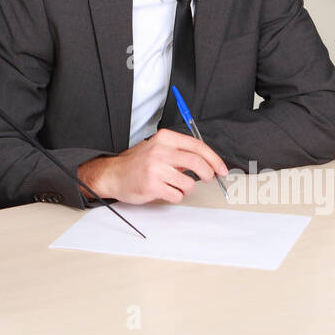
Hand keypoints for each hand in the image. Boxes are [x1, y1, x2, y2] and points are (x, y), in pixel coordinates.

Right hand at [77, 129, 227, 204]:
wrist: (113, 174)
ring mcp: (156, 168)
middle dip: (208, 173)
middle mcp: (160, 151)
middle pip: (197, 163)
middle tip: (209, 178)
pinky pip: (177, 195)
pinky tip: (166, 191)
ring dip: (187, 188)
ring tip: (175, 185)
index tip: (221, 168)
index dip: (214, 159)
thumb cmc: (137, 163)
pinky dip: (176, 196)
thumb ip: (180, 152)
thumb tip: (207, 162)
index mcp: (164, 138)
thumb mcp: (158, 148)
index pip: (197, 146)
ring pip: (189, 183)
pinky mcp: (152, 186)